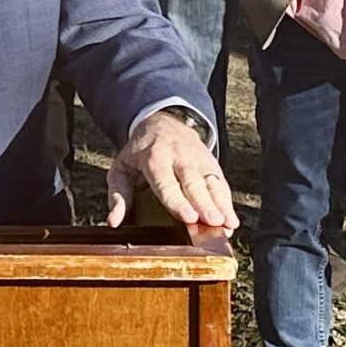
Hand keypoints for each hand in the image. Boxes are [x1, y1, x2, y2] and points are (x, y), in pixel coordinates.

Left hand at [105, 109, 235, 242]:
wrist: (163, 122)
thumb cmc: (139, 154)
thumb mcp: (121, 169)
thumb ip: (118, 196)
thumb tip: (113, 222)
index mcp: (154, 158)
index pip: (166, 183)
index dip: (178, 201)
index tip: (189, 217)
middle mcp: (180, 157)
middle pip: (194, 183)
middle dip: (205, 203)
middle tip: (213, 221)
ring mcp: (199, 159)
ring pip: (212, 183)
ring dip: (222, 204)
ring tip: (228, 224)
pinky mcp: (211, 164)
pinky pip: (221, 184)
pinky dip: (228, 202)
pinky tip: (232, 222)